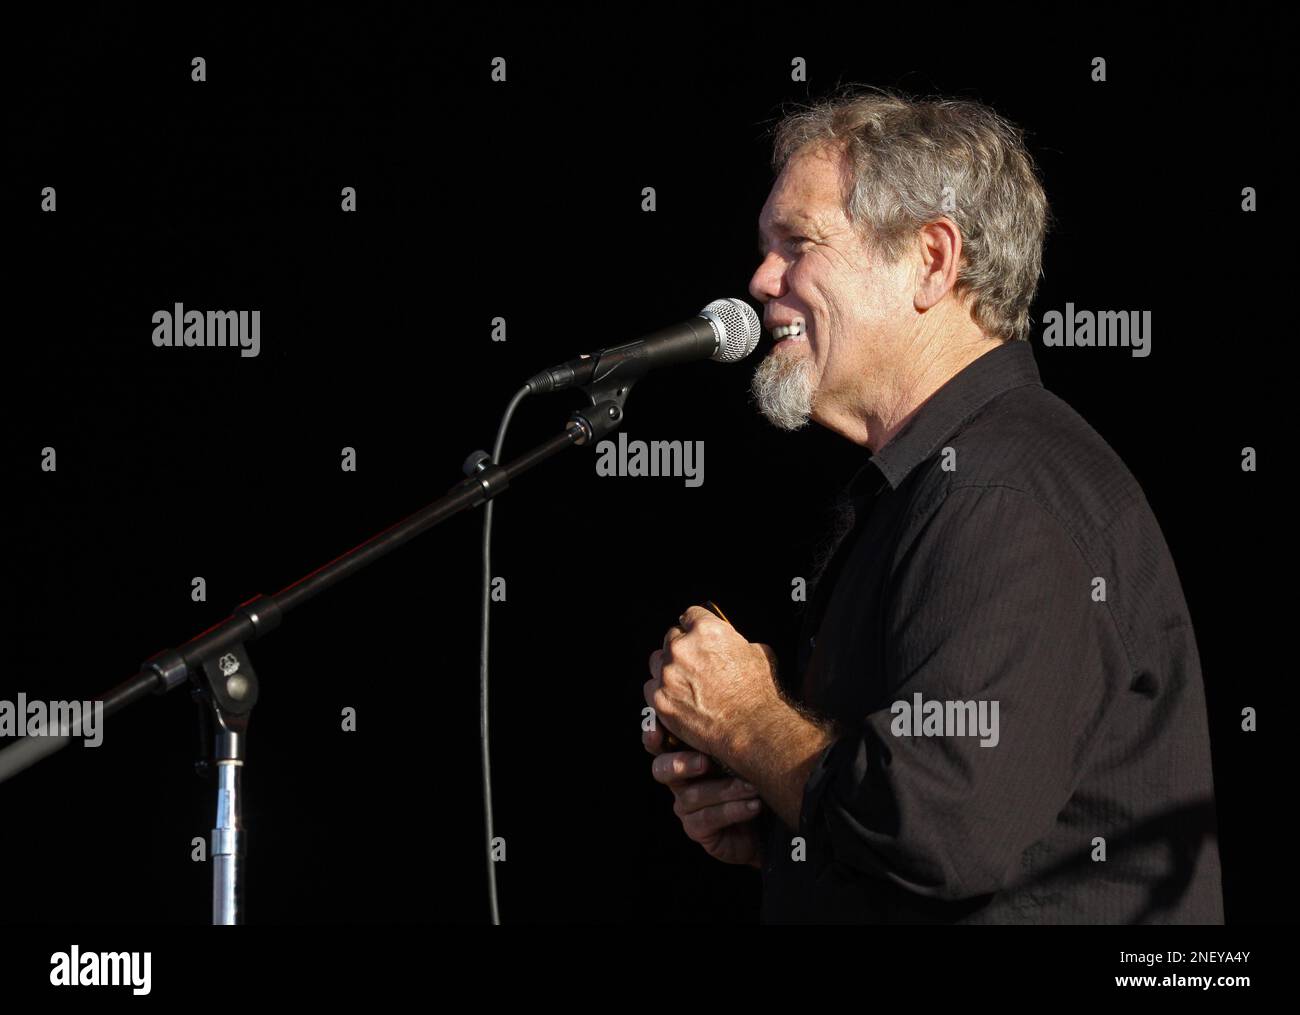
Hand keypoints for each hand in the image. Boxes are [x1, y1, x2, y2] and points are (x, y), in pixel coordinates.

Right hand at [643, 722, 763, 867]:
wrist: (768, 820)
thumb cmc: (754, 777)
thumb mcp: (742, 752)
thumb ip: (730, 732)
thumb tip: (733, 705)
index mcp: (685, 753)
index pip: (661, 740)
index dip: (653, 733)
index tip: (658, 731)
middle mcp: (680, 779)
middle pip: (661, 769)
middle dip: (681, 764)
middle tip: (705, 762)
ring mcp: (686, 806)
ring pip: (693, 795)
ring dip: (725, 790)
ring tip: (752, 787)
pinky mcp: (697, 829)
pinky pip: (708, 818)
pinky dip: (732, 810)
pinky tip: (753, 805)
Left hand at [644, 605, 783, 769]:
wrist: (750, 727)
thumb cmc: (757, 693)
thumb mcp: (757, 653)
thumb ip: (736, 642)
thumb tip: (733, 644)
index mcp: (706, 630)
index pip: (690, 615)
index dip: (694, 624)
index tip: (693, 630)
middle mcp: (682, 648)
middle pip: (671, 637)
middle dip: (682, 647)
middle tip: (694, 663)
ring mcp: (669, 674)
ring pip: (657, 661)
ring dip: (668, 668)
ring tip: (684, 681)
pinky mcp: (660, 698)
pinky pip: (651, 687)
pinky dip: (661, 692)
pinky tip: (677, 698)